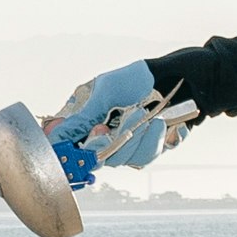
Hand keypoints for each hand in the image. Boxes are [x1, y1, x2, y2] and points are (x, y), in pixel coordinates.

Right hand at [43, 61, 188, 186]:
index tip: (86, 146)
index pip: (74, 144)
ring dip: (142, 140)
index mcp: (90, 116)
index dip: (77, 151)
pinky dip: (158, 141)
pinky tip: (167, 124)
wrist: (182, 77)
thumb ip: (82, 117)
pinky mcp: (149, 146)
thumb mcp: (106, 92)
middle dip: (114, 143)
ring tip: (155, 119)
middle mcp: (107, 131)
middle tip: (120, 124)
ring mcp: (128, 140)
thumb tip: (53, 135)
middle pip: (101, 157)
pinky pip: (147, 155)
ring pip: (126, 159)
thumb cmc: (141, 78)